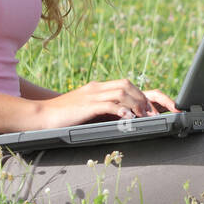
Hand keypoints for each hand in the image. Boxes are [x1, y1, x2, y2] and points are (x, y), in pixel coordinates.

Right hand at [31, 78, 178, 129]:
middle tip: (157, 114)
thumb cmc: (65, 117)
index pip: (129, 85)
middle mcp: (98, 87)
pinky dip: (121, 109)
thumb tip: (127, 119)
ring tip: (146, 117)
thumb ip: (106, 111)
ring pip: (122, 92)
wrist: (41, 116)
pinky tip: (128, 117)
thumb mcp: (89, 111)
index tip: (163, 107)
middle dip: (146, 99)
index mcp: (100, 88)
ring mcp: (92, 95)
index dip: (148, 94)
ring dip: (137, 104)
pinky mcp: (86, 105)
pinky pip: (108, 104)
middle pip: (129, 85)